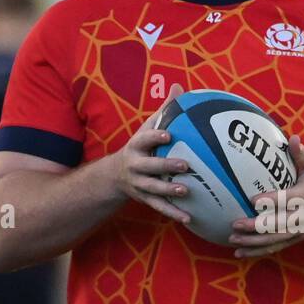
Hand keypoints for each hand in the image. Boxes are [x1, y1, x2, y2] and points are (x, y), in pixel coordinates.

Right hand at [112, 83, 192, 225]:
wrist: (115, 176)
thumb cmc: (141, 147)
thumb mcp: (147, 128)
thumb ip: (164, 111)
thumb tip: (178, 86)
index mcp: (136, 146)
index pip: (144, 139)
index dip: (154, 137)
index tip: (168, 134)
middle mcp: (135, 166)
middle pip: (149, 166)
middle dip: (165, 166)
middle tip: (185, 165)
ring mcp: (139, 184)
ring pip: (153, 188)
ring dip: (168, 191)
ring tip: (185, 191)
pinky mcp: (144, 198)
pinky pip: (159, 206)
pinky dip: (173, 213)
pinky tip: (188, 218)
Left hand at [227, 135, 303, 258]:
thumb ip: (301, 154)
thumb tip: (292, 138)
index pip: (290, 199)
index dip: (273, 200)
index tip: (253, 200)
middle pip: (280, 224)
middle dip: (257, 226)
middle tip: (235, 224)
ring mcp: (300, 231)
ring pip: (276, 239)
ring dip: (254, 242)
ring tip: (233, 239)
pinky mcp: (295, 239)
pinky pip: (275, 247)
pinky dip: (258, 252)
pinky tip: (239, 252)